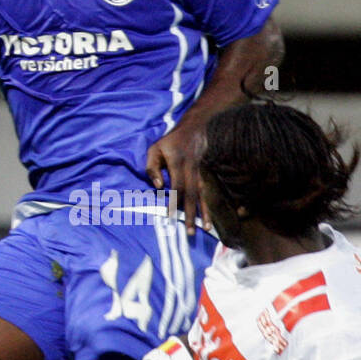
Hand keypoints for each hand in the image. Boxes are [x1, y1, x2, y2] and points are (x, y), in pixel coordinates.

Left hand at [145, 118, 205, 235]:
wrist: (194, 128)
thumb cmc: (169, 142)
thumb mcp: (154, 149)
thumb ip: (152, 167)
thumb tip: (158, 187)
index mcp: (178, 162)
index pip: (177, 186)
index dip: (174, 201)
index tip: (170, 216)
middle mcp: (191, 169)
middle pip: (192, 194)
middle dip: (191, 214)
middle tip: (190, 232)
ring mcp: (199, 172)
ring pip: (202, 195)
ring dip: (204, 213)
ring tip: (205, 229)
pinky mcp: (203, 175)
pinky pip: (205, 193)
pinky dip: (207, 206)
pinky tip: (208, 219)